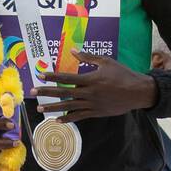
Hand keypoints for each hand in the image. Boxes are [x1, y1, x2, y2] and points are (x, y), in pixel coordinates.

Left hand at [36, 50, 157, 120]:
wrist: (137, 92)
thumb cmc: (122, 74)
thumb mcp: (106, 61)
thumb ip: (87, 57)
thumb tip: (72, 51)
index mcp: (90, 79)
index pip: (66, 77)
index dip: (52, 76)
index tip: (40, 75)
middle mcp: (88, 93)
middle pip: (63, 92)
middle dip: (46, 92)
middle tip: (32, 92)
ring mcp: (92, 104)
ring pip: (68, 106)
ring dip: (53, 107)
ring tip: (40, 109)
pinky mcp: (96, 113)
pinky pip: (79, 116)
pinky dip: (68, 118)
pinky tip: (57, 120)